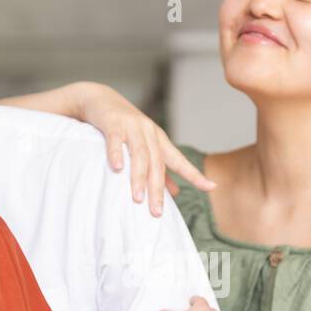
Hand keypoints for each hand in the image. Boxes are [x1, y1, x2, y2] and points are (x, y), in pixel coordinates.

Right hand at [74, 82, 215, 214]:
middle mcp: (149, 132)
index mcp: (159, 140)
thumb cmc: (123, 127)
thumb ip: (158, 169)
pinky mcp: (113, 122)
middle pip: (158, 163)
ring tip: (138, 198)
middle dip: (157, 189)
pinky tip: (118, 168)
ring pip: (140, 153)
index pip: (179, 161)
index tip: (211, 187)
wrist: (99, 98)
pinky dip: (117, 153)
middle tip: (157, 212)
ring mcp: (132, 126)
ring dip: (139, 177)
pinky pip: (116, 140)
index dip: (194, 174)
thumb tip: (176, 193)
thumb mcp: (143, 146)